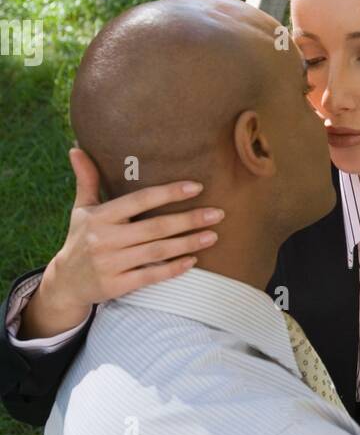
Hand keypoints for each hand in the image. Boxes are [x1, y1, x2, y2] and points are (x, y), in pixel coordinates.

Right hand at [19, 149, 223, 338]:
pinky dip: (173, 269)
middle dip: (189, 220)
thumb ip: (87, 180)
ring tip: (213, 235)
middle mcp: (104, 239)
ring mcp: (110, 264)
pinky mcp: (116, 286)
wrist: (66, 282)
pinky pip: (151, 276)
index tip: (197, 187)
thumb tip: (77, 149)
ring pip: (157, 252)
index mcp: (99, 216)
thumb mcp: (81, 209)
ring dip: (188, 243)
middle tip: (217, 213)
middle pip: (155, 227)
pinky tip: (193, 261)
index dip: (169, 193)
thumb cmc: (80, 239)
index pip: (140, 200)